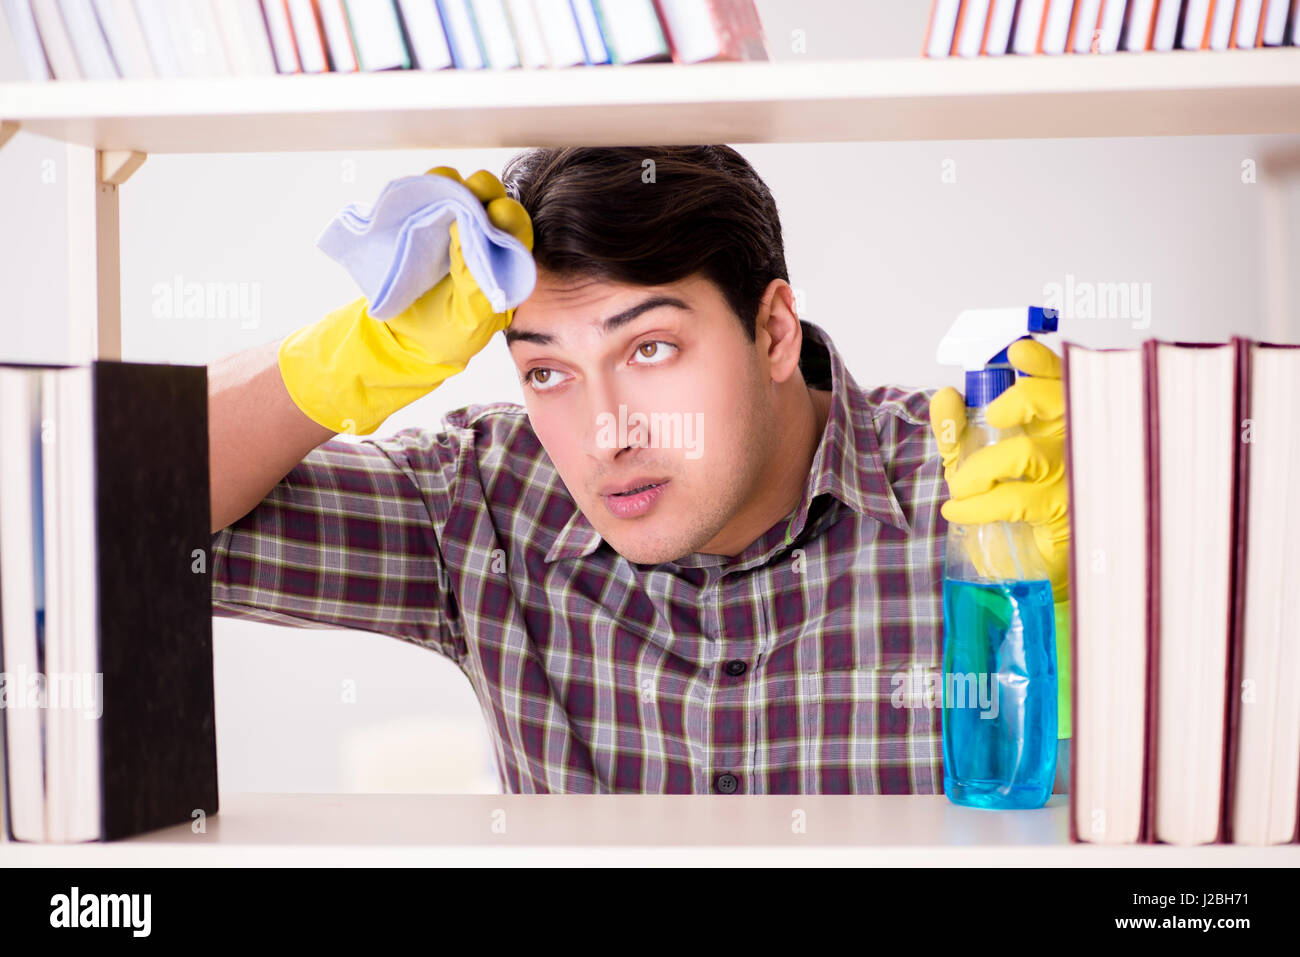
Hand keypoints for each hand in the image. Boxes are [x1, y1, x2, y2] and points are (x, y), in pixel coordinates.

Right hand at [277, 166, 533, 435]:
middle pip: (489, 201)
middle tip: (475, 189)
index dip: (511, 219)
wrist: (406, 341)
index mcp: (504, 262)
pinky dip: (421, 188)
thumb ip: (477, 290)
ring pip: (457, 191)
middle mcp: (481, 238)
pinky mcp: (420, 223)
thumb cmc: (450, 335)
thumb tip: (468, 244)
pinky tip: (420, 188)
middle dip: (485, 190)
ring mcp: (450, 226)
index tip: (500, 213)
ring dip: (453, 182)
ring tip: (444, 181)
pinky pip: (423, 198)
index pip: (515, 232)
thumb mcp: (471, 322)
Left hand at [928, 339, 1069, 602]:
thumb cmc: (1012, 502)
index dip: (1042, 362)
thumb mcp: (976, 460)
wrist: (1030, 563)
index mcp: (1056, 423)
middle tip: (991, 415)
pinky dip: (976, 503)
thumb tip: (945, 395)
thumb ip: (957, 428)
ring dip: (982, 466)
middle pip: (1056, 402)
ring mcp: (1071, 478)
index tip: (1018, 351)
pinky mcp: (1064, 516)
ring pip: (1028, 453)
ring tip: (960, 484)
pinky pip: (1014, 500)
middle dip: (1019, 400)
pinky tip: (958, 509)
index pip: (1059, 381)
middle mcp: (1072, 443)